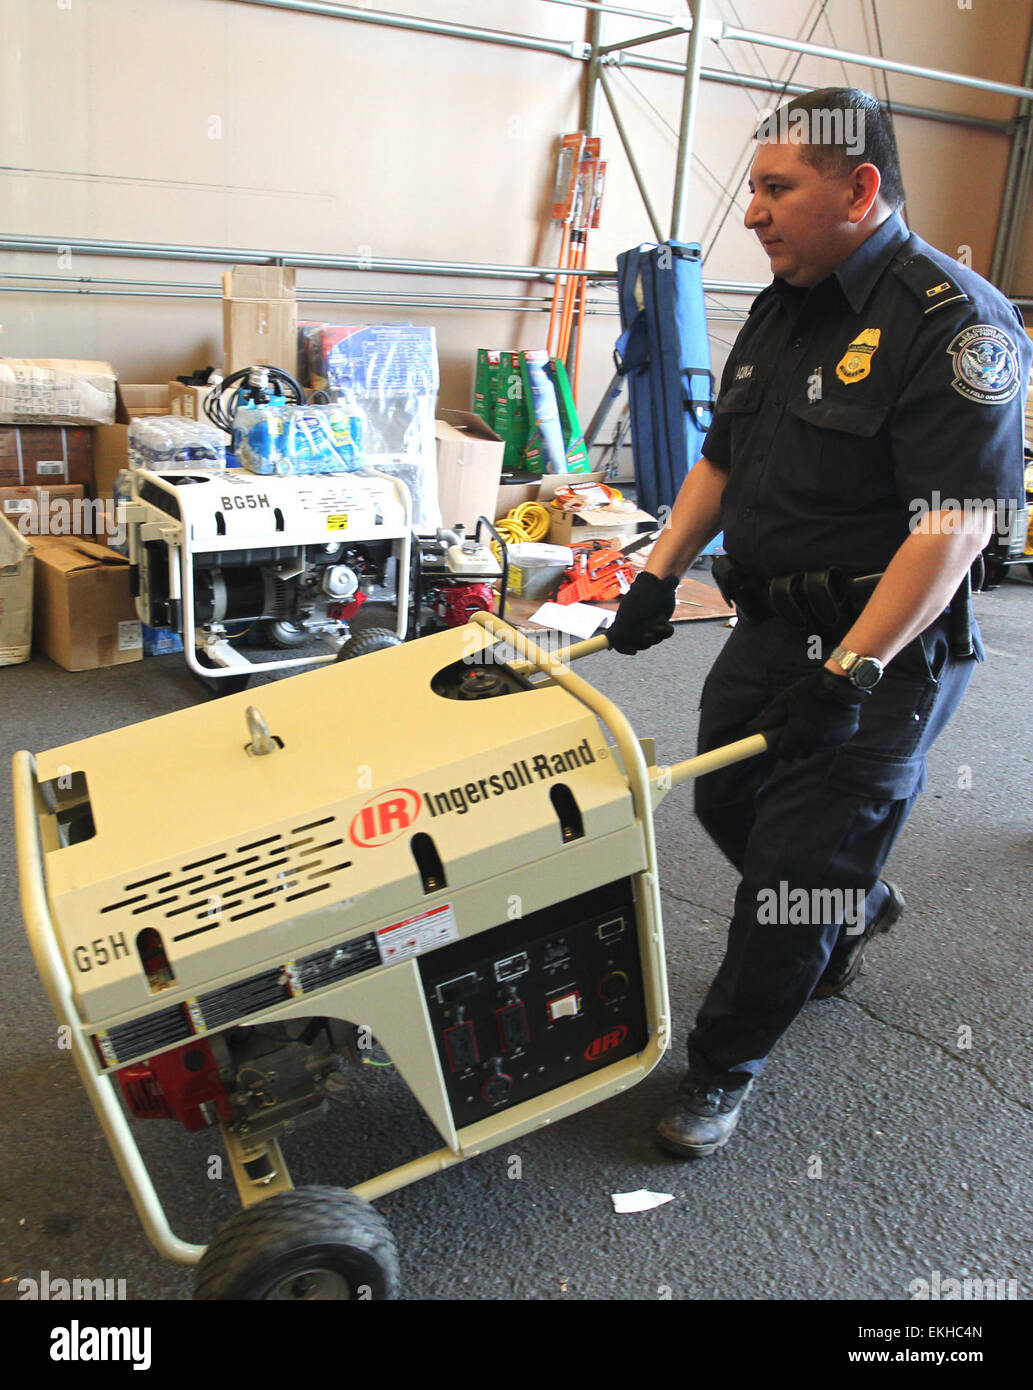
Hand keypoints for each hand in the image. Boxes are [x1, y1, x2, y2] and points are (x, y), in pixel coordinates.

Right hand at [607, 572, 678, 654]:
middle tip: (649, 631)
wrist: (660, 584)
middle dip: (646, 639)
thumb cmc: (642, 597)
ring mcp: (649, 625)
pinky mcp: (662, 623)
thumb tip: (609, 646)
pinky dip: (666, 630)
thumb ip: (619, 631)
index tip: (633, 651)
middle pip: (639, 644)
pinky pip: (665, 635)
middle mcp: (635, 625)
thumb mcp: (628, 615)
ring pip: (654, 640)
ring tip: (658, 618)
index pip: (619, 642)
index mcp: (623, 623)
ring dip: (657, 632)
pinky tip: (665, 621)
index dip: (624, 649)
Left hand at [745, 669, 867, 759]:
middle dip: (794, 745)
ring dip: (810, 740)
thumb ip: (767, 717)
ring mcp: (832, 741)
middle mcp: (816, 743)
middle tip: (793, 727)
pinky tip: (825, 719)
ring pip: (816, 748)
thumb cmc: (809, 690)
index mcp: (799, 735)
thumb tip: (750, 728)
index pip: (784, 756)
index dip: (778, 749)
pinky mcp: (845, 737)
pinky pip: (830, 741)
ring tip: (810, 719)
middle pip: (800, 754)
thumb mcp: (784, 700)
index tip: (777, 740)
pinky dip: (825, 735)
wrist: (842, 683)